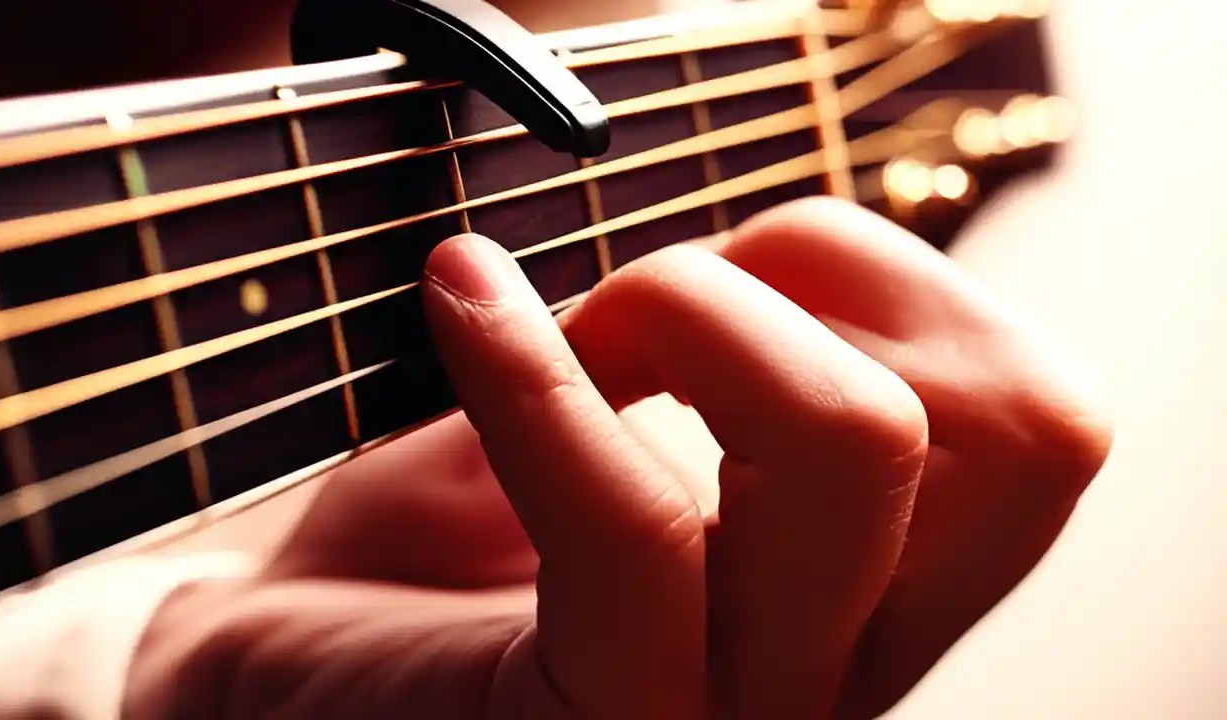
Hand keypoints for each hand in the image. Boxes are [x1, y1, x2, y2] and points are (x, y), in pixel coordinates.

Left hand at [124, 198, 1110, 719]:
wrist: (265, 699)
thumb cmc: (411, 575)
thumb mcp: (587, 434)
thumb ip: (692, 353)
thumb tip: (738, 250)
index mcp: (856, 598)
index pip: (1036, 423)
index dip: (880, 280)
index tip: (701, 282)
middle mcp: (832, 671)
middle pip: (1015, 427)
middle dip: (822, 272)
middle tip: (655, 297)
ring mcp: (735, 714)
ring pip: (858, 448)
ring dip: (701, 306)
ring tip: (579, 331)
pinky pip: (634, 518)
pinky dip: (539, 365)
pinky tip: (462, 299)